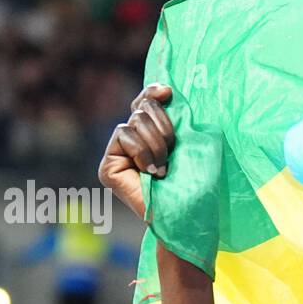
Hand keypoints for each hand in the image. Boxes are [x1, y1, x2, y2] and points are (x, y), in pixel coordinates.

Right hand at [98, 83, 174, 218]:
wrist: (186, 214)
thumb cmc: (194, 183)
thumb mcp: (186, 142)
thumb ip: (173, 117)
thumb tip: (166, 88)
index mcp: (150, 136)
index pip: (145, 103)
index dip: (153, 92)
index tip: (168, 92)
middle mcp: (131, 143)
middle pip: (141, 109)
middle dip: (163, 126)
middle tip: (173, 150)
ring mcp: (117, 155)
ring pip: (134, 121)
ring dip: (156, 143)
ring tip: (164, 168)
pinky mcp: (108, 166)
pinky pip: (124, 136)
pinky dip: (142, 151)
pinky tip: (151, 172)